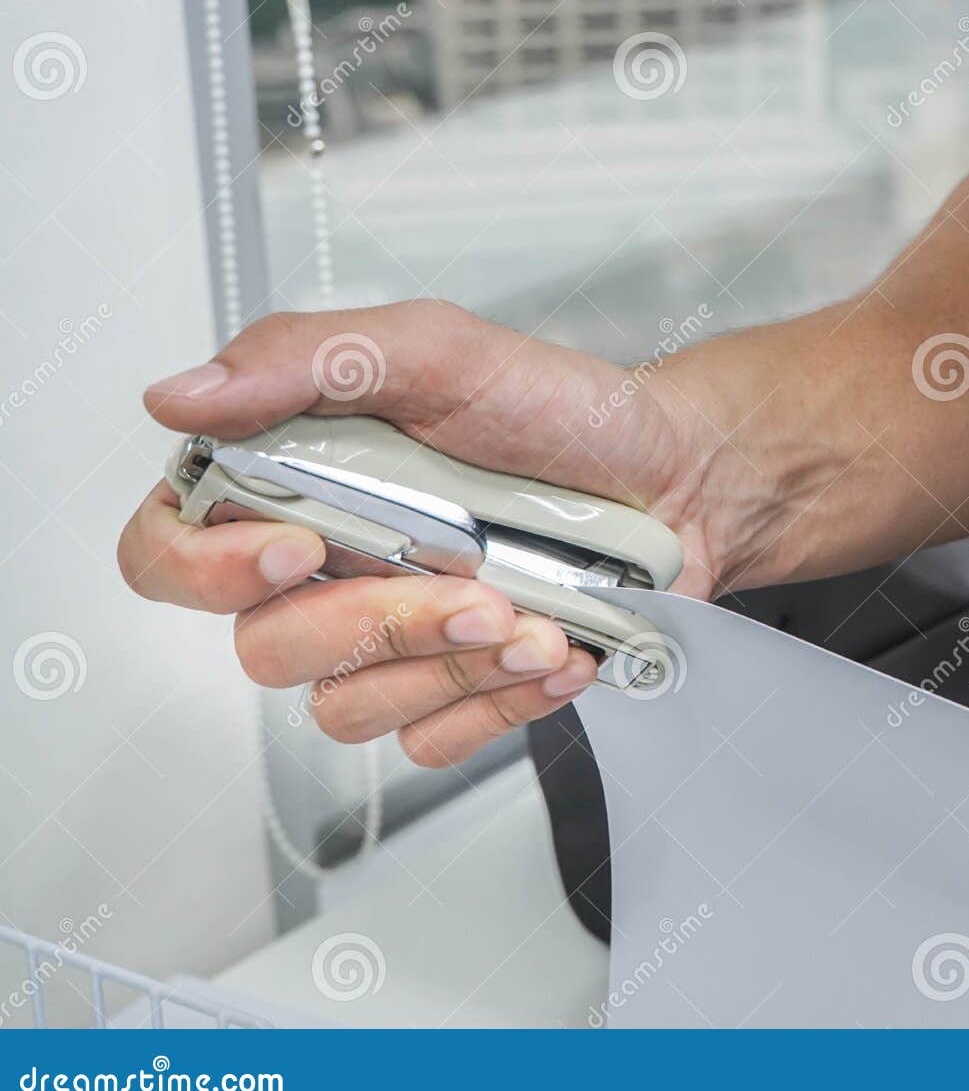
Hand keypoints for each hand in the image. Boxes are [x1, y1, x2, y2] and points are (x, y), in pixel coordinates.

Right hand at [118, 301, 736, 765]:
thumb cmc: (561, 410)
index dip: (204, 569)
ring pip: (346, 709)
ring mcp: (391, 640)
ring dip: (450, 668)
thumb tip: (180, 398)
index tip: (296, 550)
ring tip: (536, 618)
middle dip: (381, 622)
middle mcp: (330, 571)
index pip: (171, 553)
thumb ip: (308, 359)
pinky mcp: (455, 691)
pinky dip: (497, 704)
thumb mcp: (439, 349)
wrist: (676, 477)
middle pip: (268, 649)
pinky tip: (554, 649)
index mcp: (300, 485)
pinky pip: (430, 741)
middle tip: (475, 584)